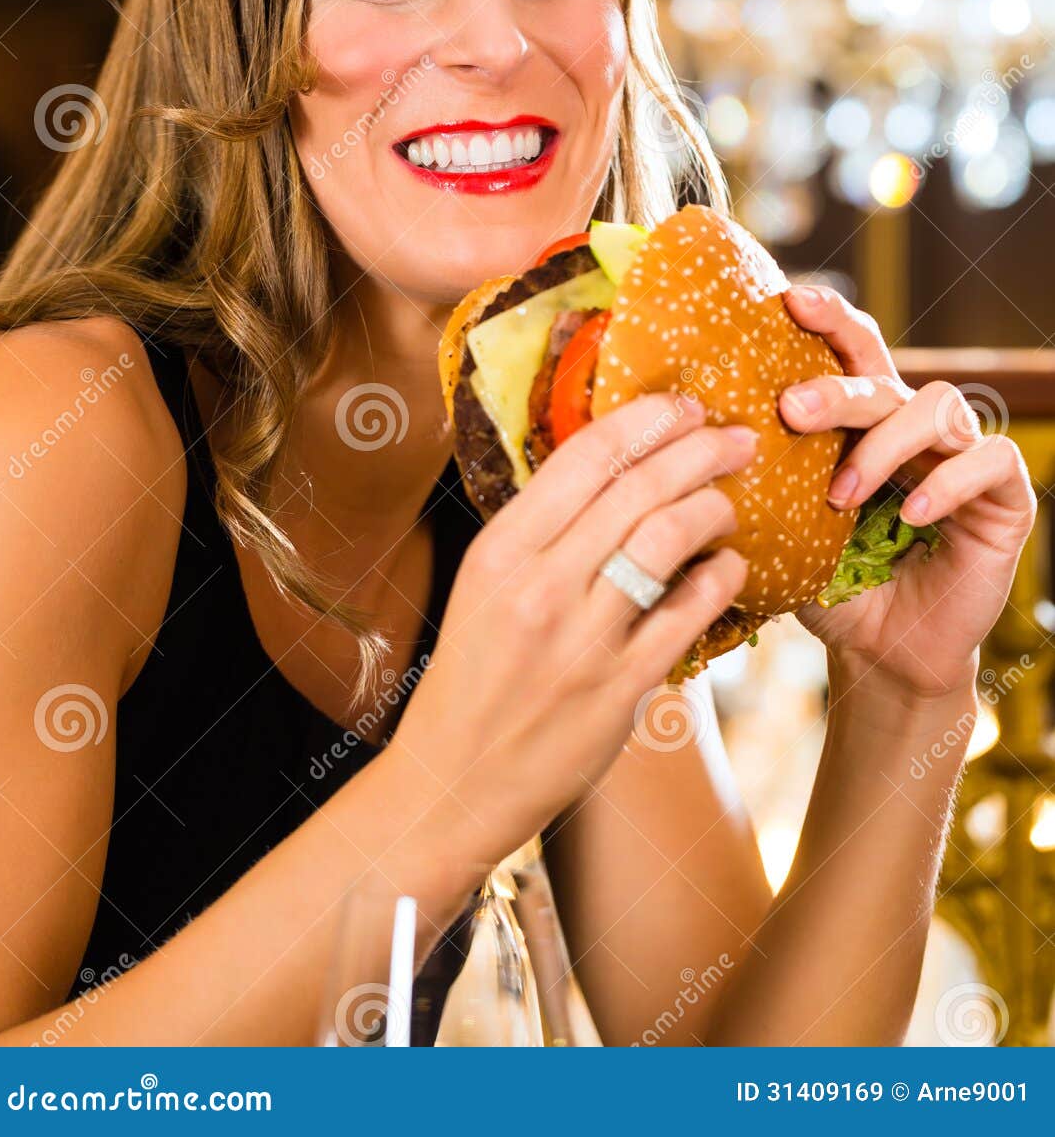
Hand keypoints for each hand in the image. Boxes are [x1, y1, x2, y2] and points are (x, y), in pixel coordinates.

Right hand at [392, 392, 755, 864]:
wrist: (451, 782)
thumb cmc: (473, 673)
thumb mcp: (484, 586)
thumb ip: (540, 532)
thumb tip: (609, 469)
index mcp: (499, 551)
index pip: (583, 458)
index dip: (643, 420)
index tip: (681, 406)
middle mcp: (537, 588)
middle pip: (636, 490)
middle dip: (698, 450)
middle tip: (736, 437)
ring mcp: (579, 642)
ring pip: (666, 542)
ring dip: (710, 507)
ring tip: (730, 498)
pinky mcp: (617, 692)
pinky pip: (685, 617)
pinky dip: (719, 581)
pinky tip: (732, 566)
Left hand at [778, 285, 1036, 702]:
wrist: (883, 655)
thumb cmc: (832, 587)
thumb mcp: (786, 531)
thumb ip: (756, 487)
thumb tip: (683, 450)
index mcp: (865, 422)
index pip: (854, 350)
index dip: (829, 318)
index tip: (788, 300)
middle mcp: (915, 428)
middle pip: (883, 372)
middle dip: (836, 386)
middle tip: (790, 410)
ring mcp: (963, 456)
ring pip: (934, 405)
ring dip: (882, 443)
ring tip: (842, 494)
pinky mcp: (1004, 496)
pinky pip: (988, 459)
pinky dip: (946, 481)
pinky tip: (909, 515)